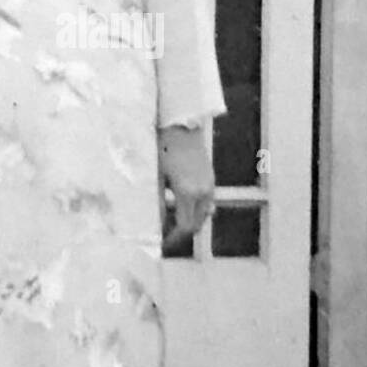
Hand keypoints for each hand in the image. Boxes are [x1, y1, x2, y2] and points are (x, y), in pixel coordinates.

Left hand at [159, 124, 214, 249]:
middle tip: (165, 233)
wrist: (180, 125)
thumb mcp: (157, 176)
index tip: (162, 242)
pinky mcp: (210, 179)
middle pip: (196, 225)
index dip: (174, 238)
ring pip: (203, 216)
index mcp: (188, 192)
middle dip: (181, 232)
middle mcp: (203, 192)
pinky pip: (206, 203)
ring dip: (189, 221)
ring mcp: (209, 185)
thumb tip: (156, 222)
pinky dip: (194, 210)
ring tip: (170, 219)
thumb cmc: (163, 147)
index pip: (185, 227)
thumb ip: (158, 201)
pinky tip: (179, 205)